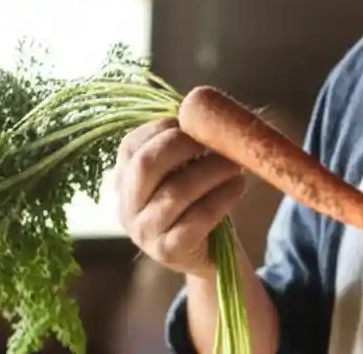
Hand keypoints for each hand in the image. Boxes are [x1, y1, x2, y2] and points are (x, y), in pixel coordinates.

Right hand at [115, 119, 245, 279]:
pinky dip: (222, 197)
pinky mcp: (169, 251)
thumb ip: (190, 143)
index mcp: (124, 180)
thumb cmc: (197, 203)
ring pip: (176, 191)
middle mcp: (127, 206)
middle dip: (183, 146)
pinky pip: (197, 218)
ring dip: (212, 170)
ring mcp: (144, 232)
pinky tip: (238, 186)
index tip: (194, 124)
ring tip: (236, 164)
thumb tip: (214, 108)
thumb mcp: (186, 171)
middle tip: (214, 142)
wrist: (210, 255)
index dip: (163, 128)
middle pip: (146, 165)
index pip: (131, 145)